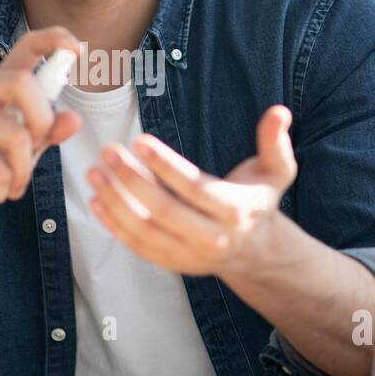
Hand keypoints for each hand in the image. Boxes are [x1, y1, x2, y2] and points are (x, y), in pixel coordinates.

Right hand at [0, 26, 81, 221]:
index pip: (26, 46)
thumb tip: (74, 119)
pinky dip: (4, 188)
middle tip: (33, 149)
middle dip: (42, 122)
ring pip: (19, 136)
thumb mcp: (25, 147)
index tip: (77, 49)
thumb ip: (49, 131)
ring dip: (22, 170)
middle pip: (24, 83)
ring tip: (9, 182)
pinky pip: (3, 169)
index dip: (54, 40)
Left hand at [87, 104, 297, 279]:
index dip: (166, 165)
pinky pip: (137, 246)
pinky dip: (114, 224)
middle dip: (131, 180)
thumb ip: (276, 142)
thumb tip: (279, 112)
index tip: (140, 141)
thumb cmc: (258, 200)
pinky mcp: (172, 263)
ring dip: (115, 201)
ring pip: (145, 231)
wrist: (256, 252)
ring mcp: (189, 255)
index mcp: (235, 211)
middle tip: (108, 152)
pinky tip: (97, 200)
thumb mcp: (277, 172)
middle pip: (163, 211)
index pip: (195, 188)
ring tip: (95, 173)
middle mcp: (212, 238)